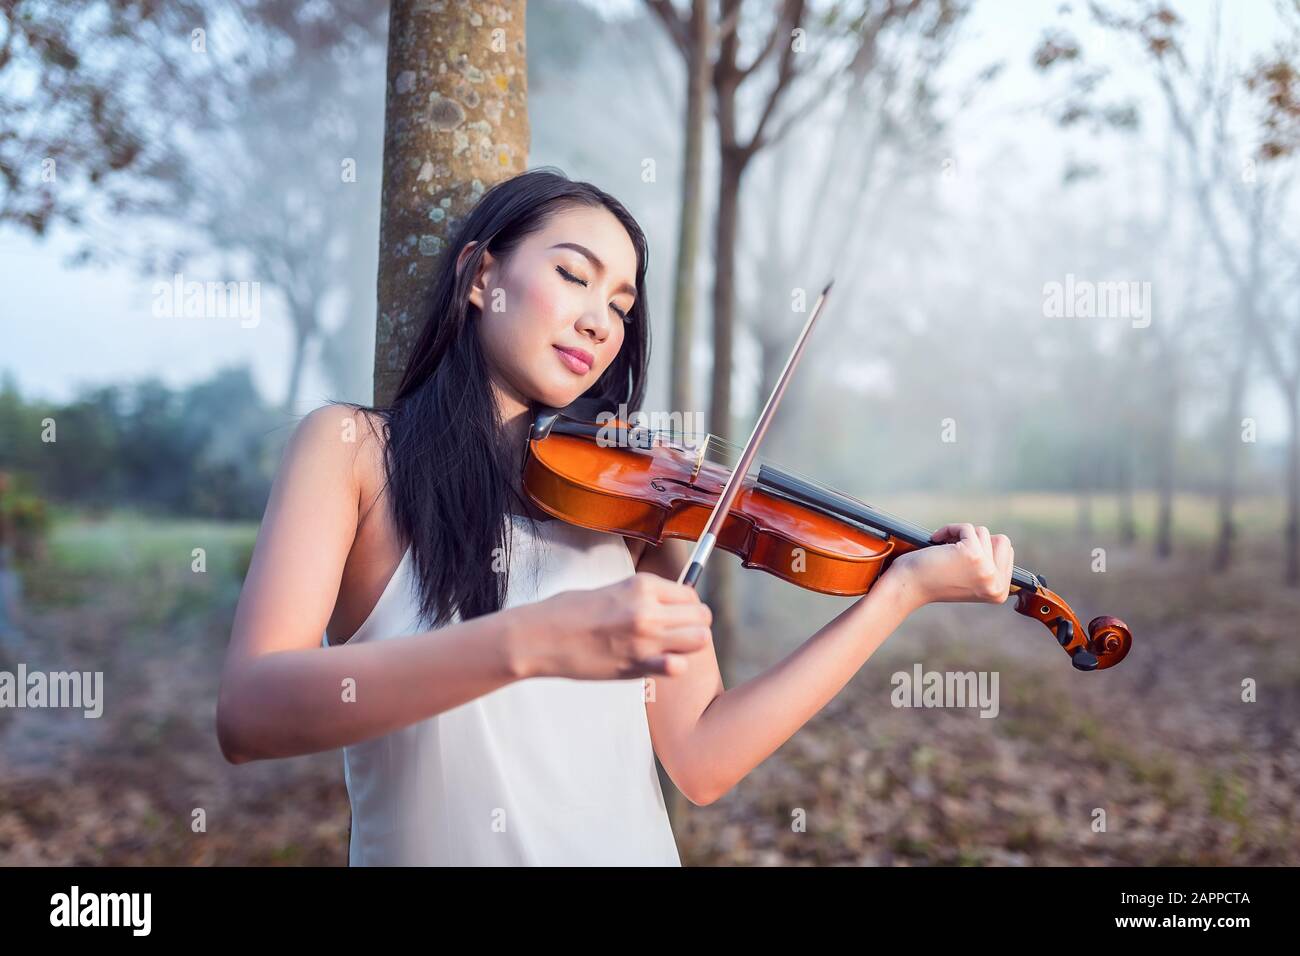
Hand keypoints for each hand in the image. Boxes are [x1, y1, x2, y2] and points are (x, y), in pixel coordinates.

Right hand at [521, 572, 712, 679]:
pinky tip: (660, 664)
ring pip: (700, 640)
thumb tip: (671, 606)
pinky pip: (678, 666)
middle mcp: (649, 609)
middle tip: (675, 633)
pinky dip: (675, 666)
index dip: (687, 607)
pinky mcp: (637, 664)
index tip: (676, 615)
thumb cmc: (570, 611)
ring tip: (670, 648)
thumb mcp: (613, 590)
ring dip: (690, 645)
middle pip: (702, 616)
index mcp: (643, 585)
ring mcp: (645, 638)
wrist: (540, 636)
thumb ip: (645, 597)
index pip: (691, 594)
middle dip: (694, 625)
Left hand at [884, 523, 1013, 609]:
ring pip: (983, 532)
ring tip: (943, 548)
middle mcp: (997, 585)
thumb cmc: (932, 580)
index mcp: (999, 593)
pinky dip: (949, 528)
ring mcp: (987, 570)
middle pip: (1001, 541)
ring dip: (960, 535)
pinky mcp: (974, 554)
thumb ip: (988, 567)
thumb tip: (1004, 544)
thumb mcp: (969, 579)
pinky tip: (935, 540)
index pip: (1006, 553)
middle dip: (976, 540)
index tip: (960, 557)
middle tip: (953, 550)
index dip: (983, 548)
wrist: (907, 587)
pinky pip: (967, 527)